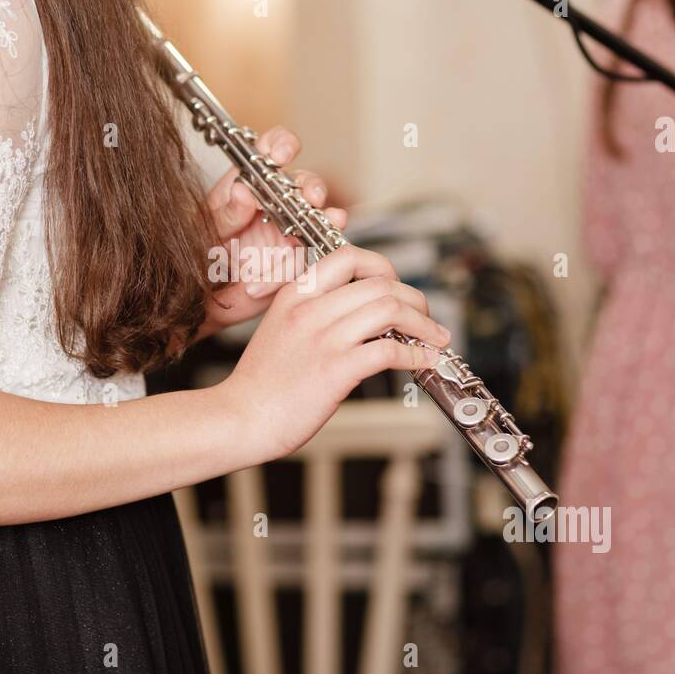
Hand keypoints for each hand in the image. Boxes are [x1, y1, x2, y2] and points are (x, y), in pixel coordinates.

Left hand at [199, 127, 346, 337]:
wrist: (196, 301)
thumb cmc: (195, 256)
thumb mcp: (201, 231)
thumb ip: (224, 213)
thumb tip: (244, 191)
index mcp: (249, 184)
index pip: (271, 151)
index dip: (281, 145)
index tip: (280, 154)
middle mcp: (274, 205)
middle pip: (304, 183)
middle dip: (311, 186)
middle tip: (309, 196)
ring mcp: (289, 234)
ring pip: (318, 219)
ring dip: (324, 220)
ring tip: (317, 228)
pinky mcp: (294, 265)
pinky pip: (305, 263)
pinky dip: (292, 269)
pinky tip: (267, 278)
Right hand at [219, 245, 449, 463]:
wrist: (239, 418)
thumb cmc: (261, 383)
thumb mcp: (281, 329)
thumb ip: (315, 314)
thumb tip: (363, 316)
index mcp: (296, 294)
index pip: (349, 256)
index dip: (384, 267)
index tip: (397, 286)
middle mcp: (310, 309)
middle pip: (380, 283)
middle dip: (415, 298)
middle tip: (427, 316)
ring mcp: (322, 338)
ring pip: (390, 310)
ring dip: (423, 323)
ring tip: (435, 338)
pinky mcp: (334, 370)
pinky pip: (388, 349)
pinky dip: (415, 354)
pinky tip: (422, 361)